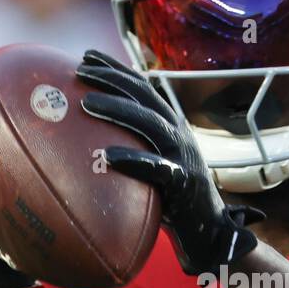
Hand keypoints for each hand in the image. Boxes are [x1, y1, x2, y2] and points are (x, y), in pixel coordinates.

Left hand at [76, 49, 261, 275]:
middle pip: (145, 95)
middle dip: (113, 78)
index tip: (88, 55)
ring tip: (87, 103)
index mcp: (171, 125)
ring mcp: (184, 157)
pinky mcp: (184, 184)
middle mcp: (179, 134)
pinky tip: (108, 157)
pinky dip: (133, 160)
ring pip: (151, 123)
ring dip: (119, 109)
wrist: (208, 232)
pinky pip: (157, 169)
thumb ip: (132, 146)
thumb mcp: (153, 164)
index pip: (143, 87)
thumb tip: (86, 141)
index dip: (117, 69)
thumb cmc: (172, 199)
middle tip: (80, 70)